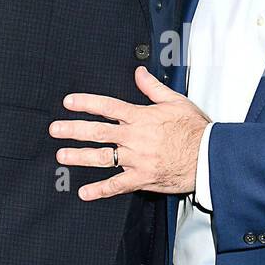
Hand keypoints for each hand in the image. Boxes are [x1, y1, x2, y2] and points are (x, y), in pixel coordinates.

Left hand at [49, 65, 209, 200]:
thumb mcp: (176, 102)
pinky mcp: (142, 178)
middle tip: (55, 129)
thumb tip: (139, 72)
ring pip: (102, 158)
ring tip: (62, 155)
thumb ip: (153, 88)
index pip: (108, 106)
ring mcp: (136, 159)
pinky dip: (100, 190)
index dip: (86, 103)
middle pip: (98, 131)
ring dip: (79, 156)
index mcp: (141, 117)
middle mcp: (135, 137)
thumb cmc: (195, 129)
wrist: (209, 156)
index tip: (69, 102)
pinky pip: (117, 185)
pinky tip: (84, 192)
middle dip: (73, 129)